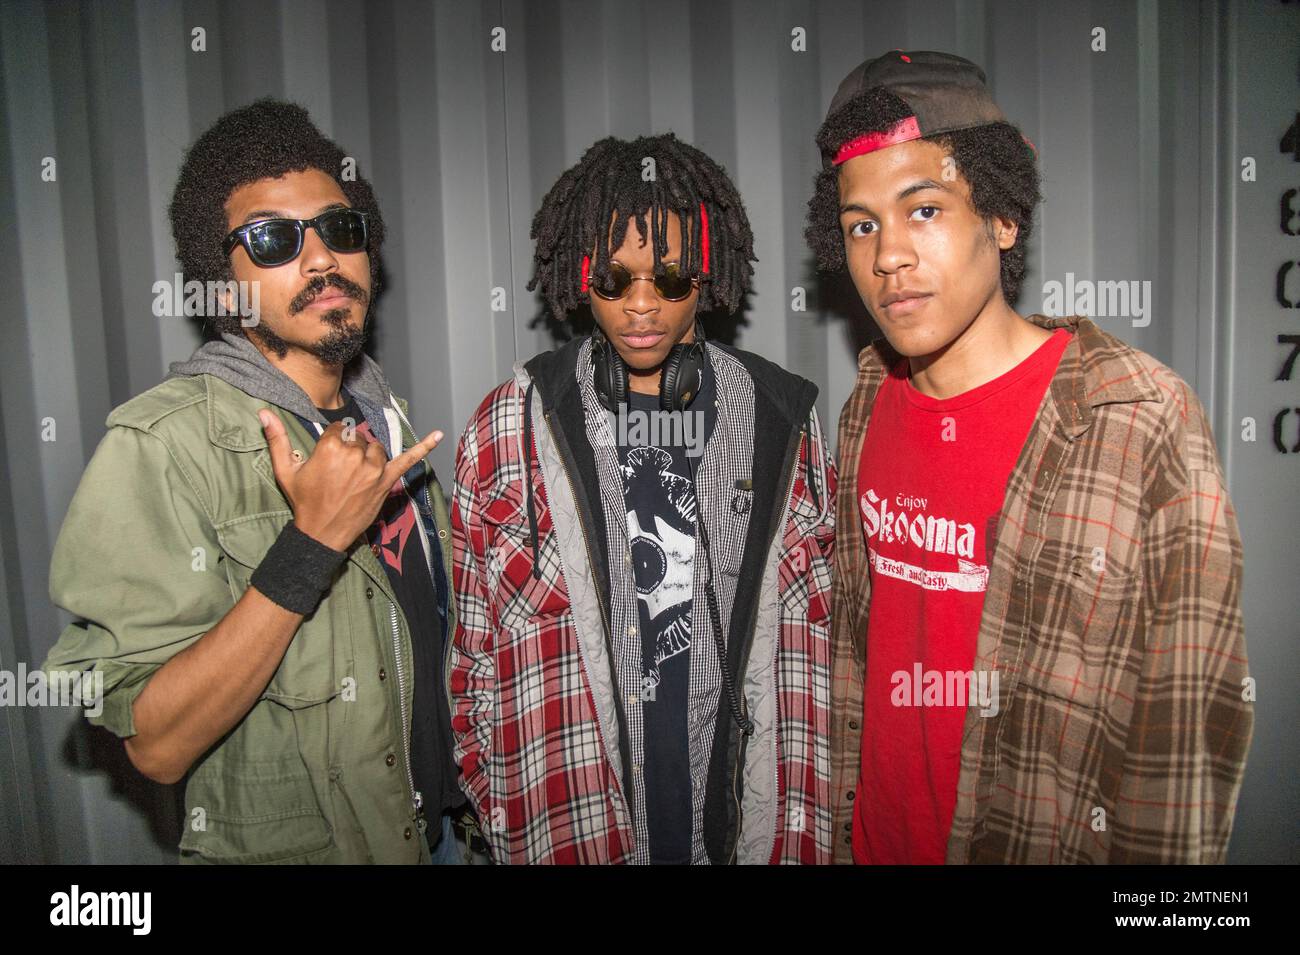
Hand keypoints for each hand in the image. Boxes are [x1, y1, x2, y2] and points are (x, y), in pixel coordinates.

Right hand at [258, 409, 443, 551]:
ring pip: (376, 448)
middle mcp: (356, 455)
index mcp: (331, 448)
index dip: (331, 444)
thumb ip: (277, 440)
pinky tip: (438, 435)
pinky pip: (408, 461)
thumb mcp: (286, 470)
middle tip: (337, 474)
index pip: (337, 430)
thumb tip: (263, 414)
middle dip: (349, 450)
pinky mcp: (386, 482)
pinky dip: (424, 448)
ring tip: (354, 475)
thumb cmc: (303, 502)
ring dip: (368, 456)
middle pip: (357, 439)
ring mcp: (374, 469)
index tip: (326, 460)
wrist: (321, 534)